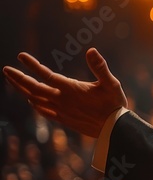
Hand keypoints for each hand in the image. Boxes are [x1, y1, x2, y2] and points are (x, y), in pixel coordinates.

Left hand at [3, 48, 126, 137]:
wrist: (115, 129)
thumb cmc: (115, 104)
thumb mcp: (111, 83)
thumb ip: (100, 67)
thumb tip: (91, 50)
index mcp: (71, 89)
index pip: (46, 75)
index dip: (32, 65)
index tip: (21, 56)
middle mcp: (62, 100)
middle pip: (33, 89)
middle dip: (18, 79)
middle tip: (6, 70)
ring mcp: (61, 111)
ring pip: (34, 100)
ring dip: (22, 90)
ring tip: (13, 81)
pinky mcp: (63, 120)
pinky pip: (42, 111)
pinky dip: (33, 104)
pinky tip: (30, 100)